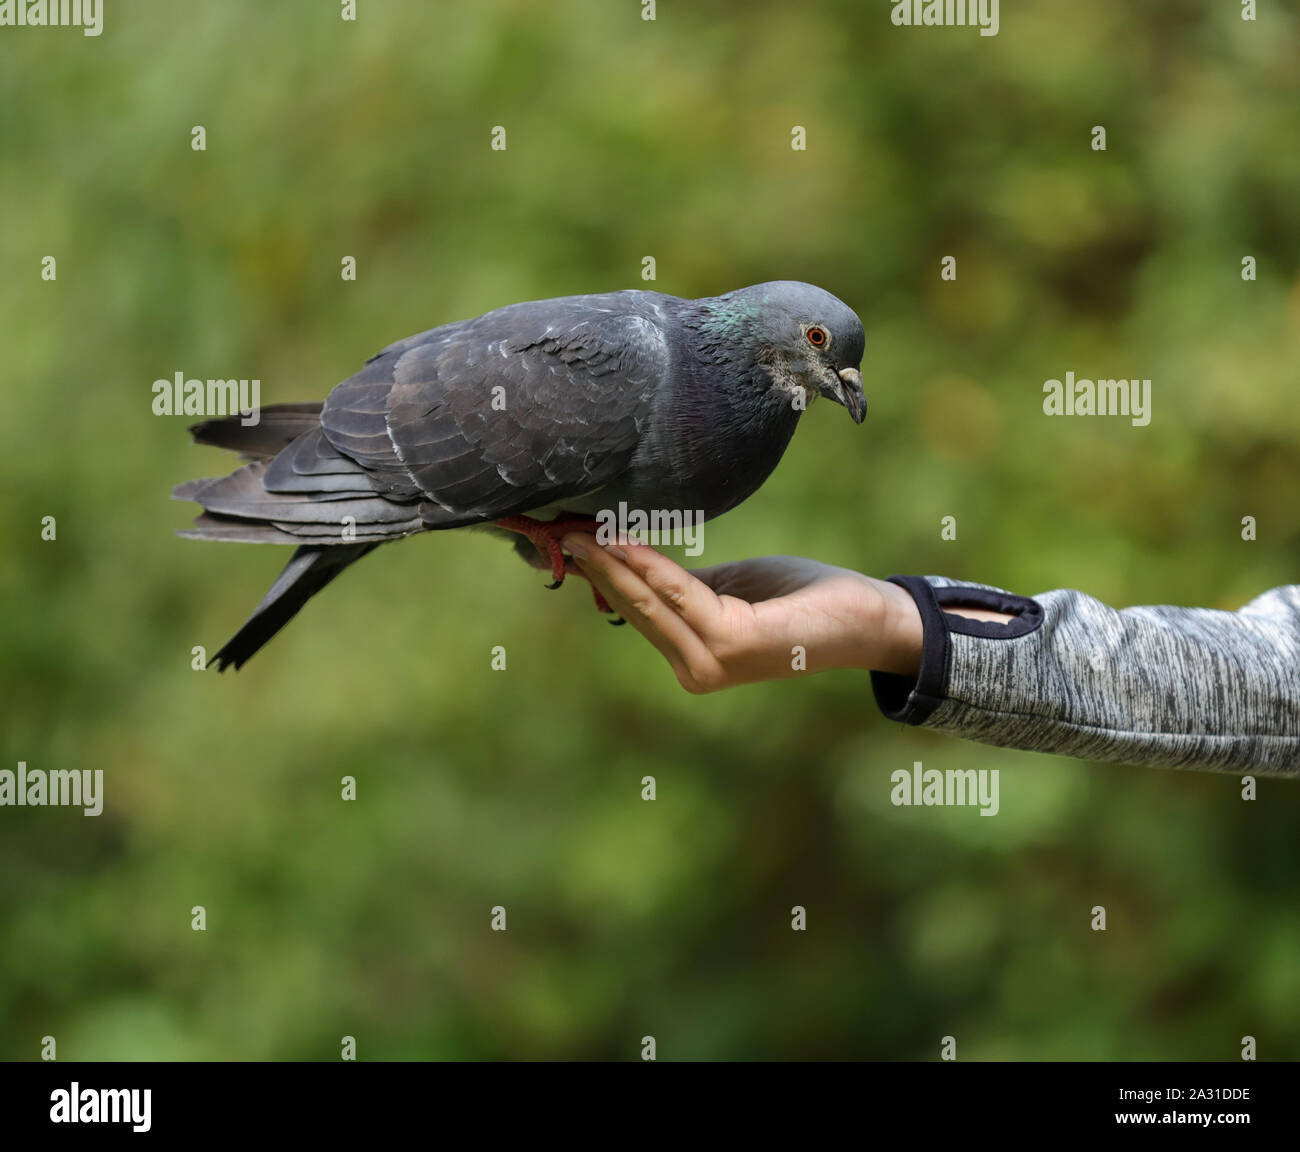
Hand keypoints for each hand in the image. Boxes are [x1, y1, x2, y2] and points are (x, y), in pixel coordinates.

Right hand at [560, 534, 925, 693]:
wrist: (864, 616)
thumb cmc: (802, 598)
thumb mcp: (732, 585)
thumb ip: (684, 584)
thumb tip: (634, 561)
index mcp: (693, 657)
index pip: (635, 612)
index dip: (601, 575)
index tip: (568, 541)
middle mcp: (695, 670)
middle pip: (631, 608)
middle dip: (595, 566)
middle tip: (558, 530)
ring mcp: (711, 663)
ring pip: (648, 602)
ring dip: (612, 563)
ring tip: (581, 530)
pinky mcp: (731, 645)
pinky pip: (679, 594)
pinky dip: (648, 566)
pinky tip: (622, 541)